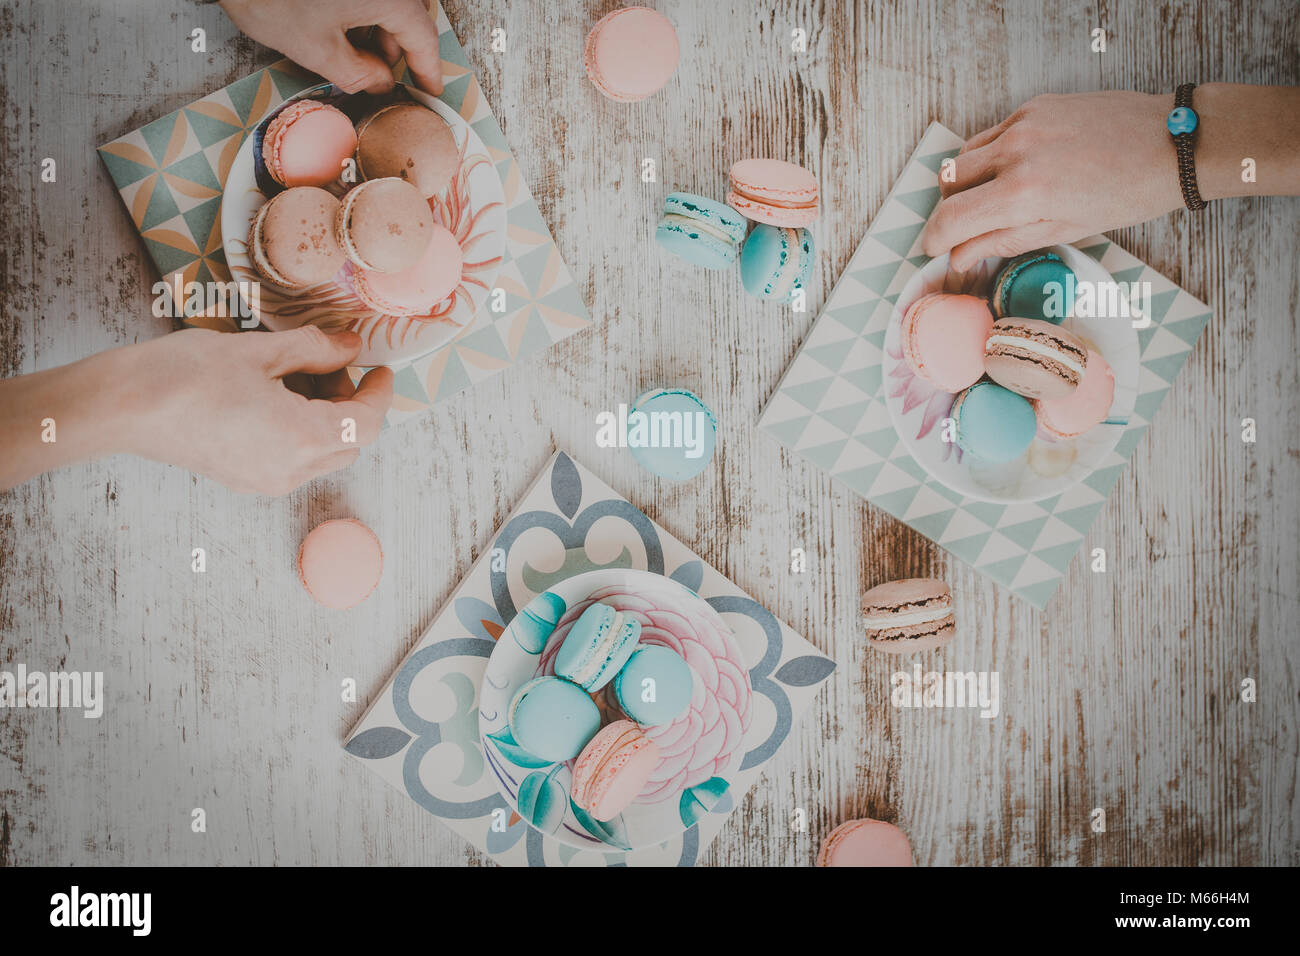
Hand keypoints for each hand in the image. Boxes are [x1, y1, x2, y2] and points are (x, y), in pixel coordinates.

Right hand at [124, 327, 392, 495]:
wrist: (124, 408)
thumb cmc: (187, 375)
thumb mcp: (260, 350)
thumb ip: (316, 350)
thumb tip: (351, 347)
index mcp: (303, 437)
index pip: (368, 424)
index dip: (381, 395)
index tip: (380, 369)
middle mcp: (292, 470)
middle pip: (349, 442)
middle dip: (349, 402)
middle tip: (326, 363)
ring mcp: (268, 481)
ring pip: (323, 454)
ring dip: (324, 417)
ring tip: (293, 376)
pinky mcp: (246, 481)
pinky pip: (294, 461)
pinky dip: (300, 431)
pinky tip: (271, 398)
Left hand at [219, 0, 443, 95]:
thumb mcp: (318, 51)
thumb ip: (360, 75)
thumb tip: (382, 84)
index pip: (423, 39)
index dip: (428, 72)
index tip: (430, 93)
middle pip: (407, 19)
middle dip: (395, 52)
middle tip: (380, 82)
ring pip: (385, 6)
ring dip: (375, 33)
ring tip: (349, 59)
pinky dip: (359, 14)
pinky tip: (335, 30)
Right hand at [922, 92, 1183, 271]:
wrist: (1170, 144)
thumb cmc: (1127, 194)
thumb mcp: (1063, 230)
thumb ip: (1003, 241)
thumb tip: (960, 256)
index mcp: (1023, 193)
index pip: (950, 219)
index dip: (934, 240)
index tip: (935, 250)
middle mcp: (1015, 153)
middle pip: (948, 183)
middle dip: (949, 210)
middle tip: (966, 228)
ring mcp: (1023, 123)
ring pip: (963, 156)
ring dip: (964, 182)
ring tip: (991, 199)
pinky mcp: (1033, 106)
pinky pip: (990, 134)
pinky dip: (989, 156)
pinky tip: (1015, 170)